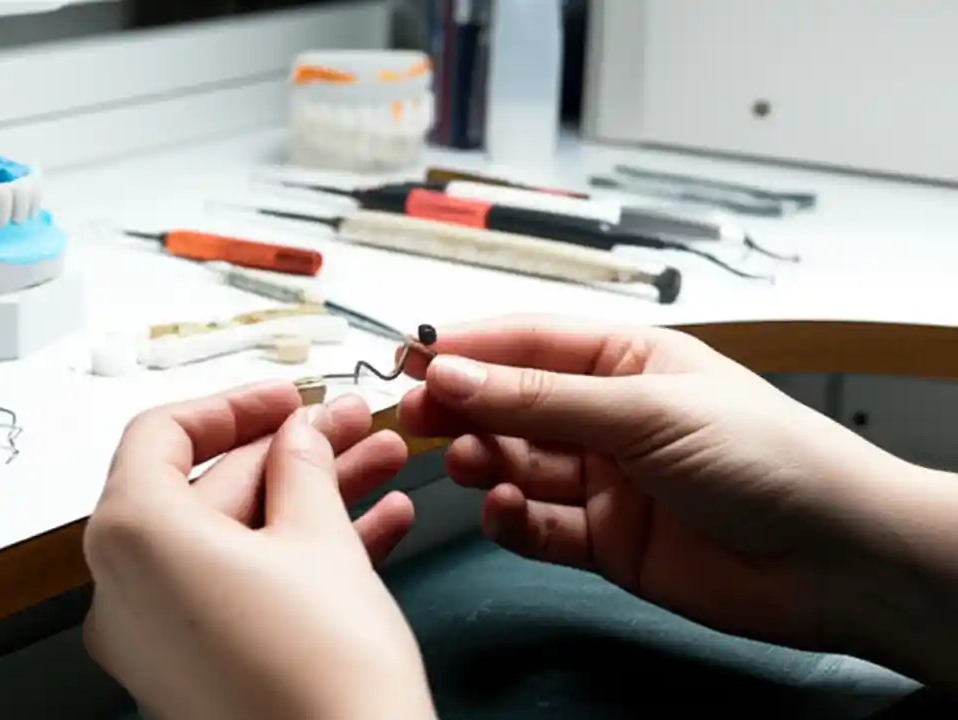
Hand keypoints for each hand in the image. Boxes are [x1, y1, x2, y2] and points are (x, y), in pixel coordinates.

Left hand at [83, 382, 435, 719]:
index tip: (289, 397)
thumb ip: (302, 465)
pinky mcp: (195, 670)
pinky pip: (241, 589)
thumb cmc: (323, 680)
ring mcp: (157, 637)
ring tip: (381, 465)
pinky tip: (373, 528)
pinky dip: (298, 556)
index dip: (234, 405)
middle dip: (294, 453)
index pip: (162, 435)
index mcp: (134, 538)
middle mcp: (126, 589)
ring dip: (311, 499)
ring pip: (237, 539)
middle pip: (208, 488)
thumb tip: (299, 433)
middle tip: (353, 426)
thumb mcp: (319, 539)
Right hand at [396, 316, 932, 656]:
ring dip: (486, 463)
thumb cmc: (769, 458)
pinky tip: (506, 512)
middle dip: (464, 407)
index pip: (528, 341)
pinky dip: (512, 519)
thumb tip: (454, 371)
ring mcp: (606, 479)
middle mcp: (610, 415)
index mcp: (628, 359)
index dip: (466, 346)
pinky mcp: (605, 540)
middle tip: (417, 416)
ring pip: (518, 464)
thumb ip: (540, 398)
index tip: (408, 355)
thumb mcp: (646, 410)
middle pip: (512, 403)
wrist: (835, 559)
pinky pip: (538, 525)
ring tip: (470, 465)